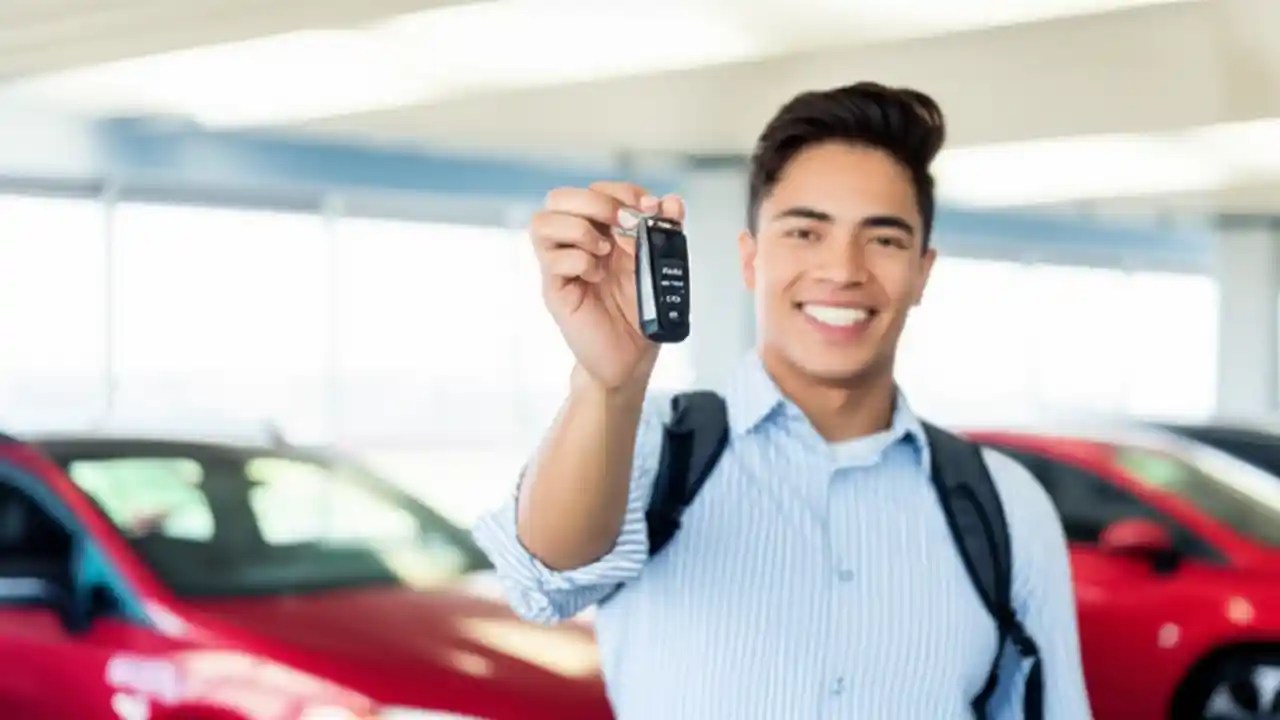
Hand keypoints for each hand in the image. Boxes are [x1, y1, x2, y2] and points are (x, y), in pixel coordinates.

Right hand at [530, 181, 685, 389]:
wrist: (632, 355)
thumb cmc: (641, 309)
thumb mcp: (660, 264)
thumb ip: (666, 230)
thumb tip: (671, 201)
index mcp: (599, 231)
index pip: (594, 189)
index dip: (620, 191)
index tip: (648, 208)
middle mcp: (575, 243)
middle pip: (559, 197)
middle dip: (595, 203)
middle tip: (621, 224)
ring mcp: (561, 265)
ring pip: (542, 222)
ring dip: (579, 230)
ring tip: (604, 252)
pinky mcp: (555, 290)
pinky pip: (552, 260)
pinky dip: (579, 261)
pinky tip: (596, 277)